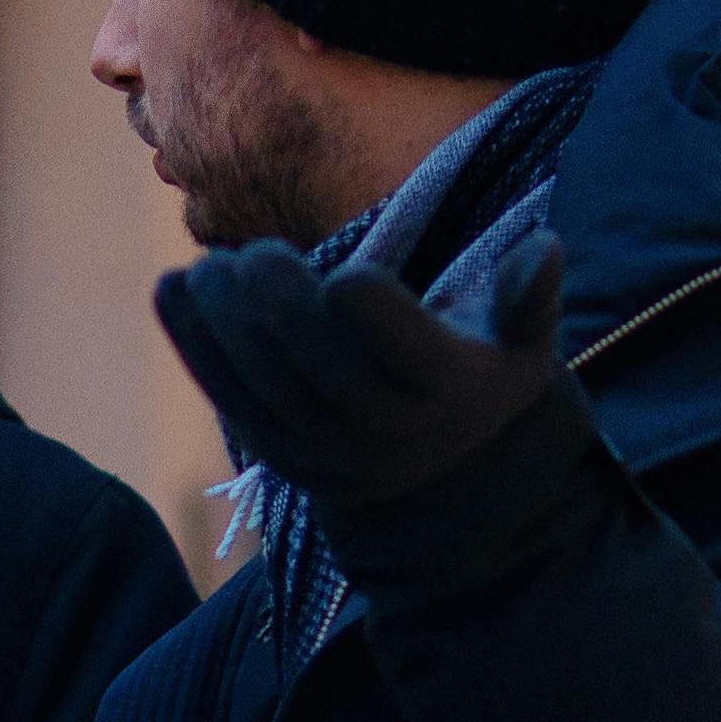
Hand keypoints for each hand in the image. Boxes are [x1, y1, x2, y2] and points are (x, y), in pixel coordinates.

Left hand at [156, 235, 568, 522]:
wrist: (441, 473)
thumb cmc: (480, 371)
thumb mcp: (521, 341)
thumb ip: (528, 296)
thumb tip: (547, 247)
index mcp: (451, 394)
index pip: (410, 357)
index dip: (377, 322)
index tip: (348, 275)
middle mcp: (387, 432)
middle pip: (326, 374)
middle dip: (286, 315)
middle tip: (257, 256)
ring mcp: (326, 450)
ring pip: (268, 390)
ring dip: (229, 328)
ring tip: (209, 269)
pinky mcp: (278, 453)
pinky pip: (230, 399)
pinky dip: (196, 346)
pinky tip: (174, 287)